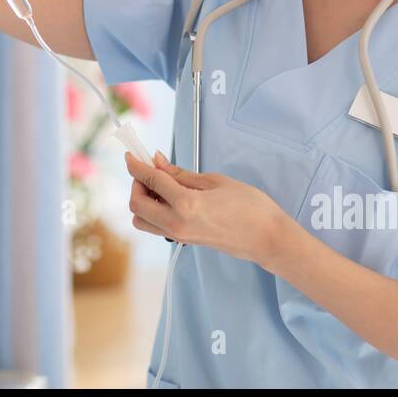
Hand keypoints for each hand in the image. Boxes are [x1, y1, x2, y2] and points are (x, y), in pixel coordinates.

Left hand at [125, 150, 287, 269]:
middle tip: (149, 170)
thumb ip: (181, 174)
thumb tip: (158, 162)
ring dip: (141, 200)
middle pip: (136, 204)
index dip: (136, 165)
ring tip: (159, 185)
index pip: (150, 180)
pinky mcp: (183, 241)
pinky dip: (152, 211)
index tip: (130, 154)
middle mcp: (176, 223)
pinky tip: (168, 198)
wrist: (267, 238)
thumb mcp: (215, 181)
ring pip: (141, 220)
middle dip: (136, 183)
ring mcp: (179, 236)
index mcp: (185, 204)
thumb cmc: (250, 206)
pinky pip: (155, 227)